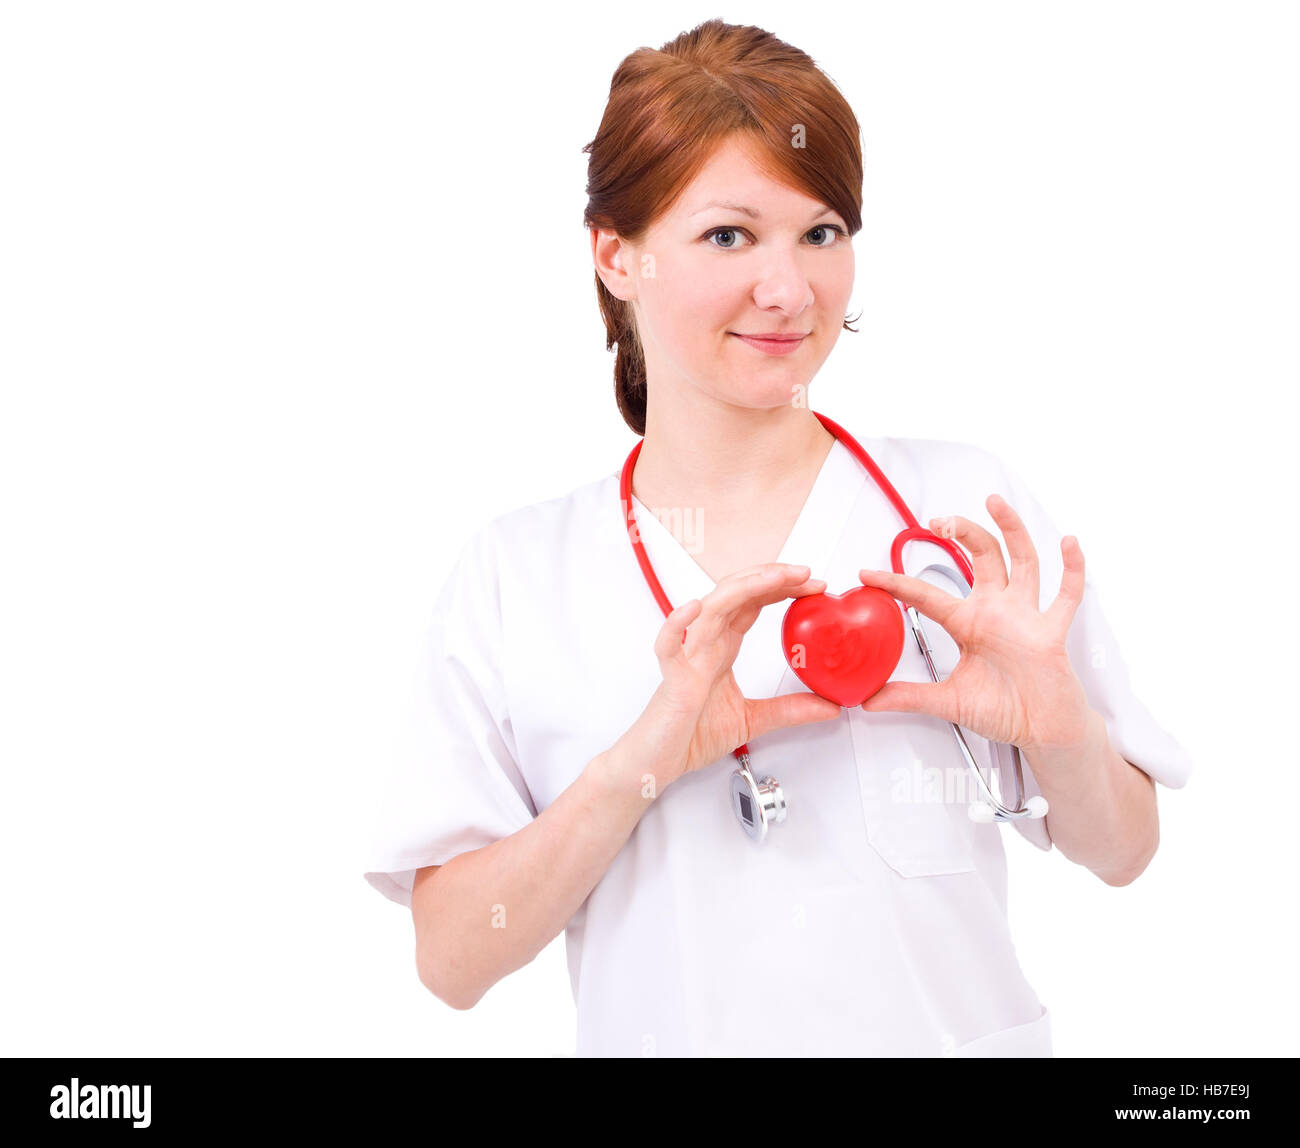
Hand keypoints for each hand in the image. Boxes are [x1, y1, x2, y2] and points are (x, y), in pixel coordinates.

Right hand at [618, 563, 842, 789]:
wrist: (659, 762)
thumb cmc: (691, 736)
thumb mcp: (754, 720)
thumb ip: (791, 710)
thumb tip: (830, 706)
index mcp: (721, 648)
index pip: (752, 604)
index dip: (782, 589)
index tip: (814, 586)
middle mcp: (705, 644)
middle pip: (736, 595)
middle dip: (771, 578)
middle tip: (807, 574)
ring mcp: (687, 657)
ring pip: (712, 609)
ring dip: (744, 588)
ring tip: (775, 579)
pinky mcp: (672, 679)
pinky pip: (668, 646)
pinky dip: (678, 624)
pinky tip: (695, 608)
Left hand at [855, 493, 1091, 749]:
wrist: (1042, 732)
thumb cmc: (1003, 710)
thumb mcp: (948, 702)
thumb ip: (910, 697)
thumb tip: (869, 701)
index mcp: (968, 624)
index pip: (926, 595)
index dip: (897, 583)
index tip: (867, 574)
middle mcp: (997, 611)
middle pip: (982, 557)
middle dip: (964, 532)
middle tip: (940, 520)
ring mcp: (1026, 617)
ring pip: (1022, 562)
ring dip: (1011, 530)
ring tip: (995, 502)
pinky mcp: (1052, 632)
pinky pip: (1067, 595)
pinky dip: (1072, 568)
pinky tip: (1069, 542)